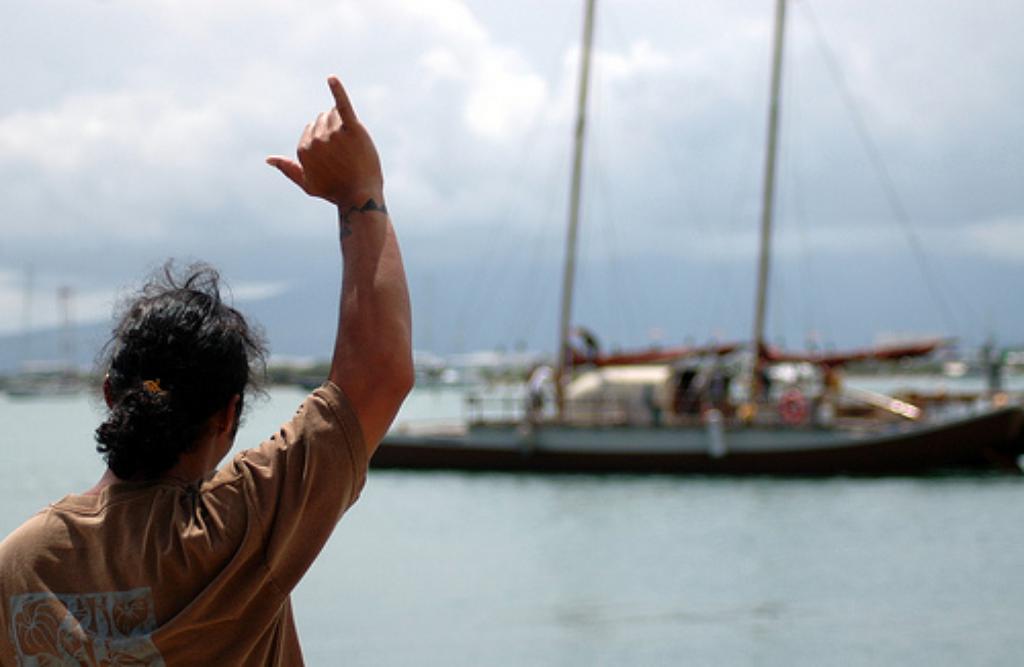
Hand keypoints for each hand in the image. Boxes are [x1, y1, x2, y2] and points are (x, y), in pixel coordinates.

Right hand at [267, 76, 383, 209]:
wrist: (361, 196)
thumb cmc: (335, 191)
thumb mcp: (308, 184)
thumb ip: (288, 169)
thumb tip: (268, 159)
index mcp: (303, 149)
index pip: (311, 129)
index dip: (325, 141)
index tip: (334, 159)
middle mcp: (316, 139)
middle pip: (322, 120)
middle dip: (332, 131)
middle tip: (345, 155)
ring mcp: (334, 133)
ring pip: (333, 114)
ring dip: (341, 124)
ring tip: (351, 146)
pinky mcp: (353, 128)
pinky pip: (342, 105)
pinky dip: (337, 90)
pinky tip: (331, 78)